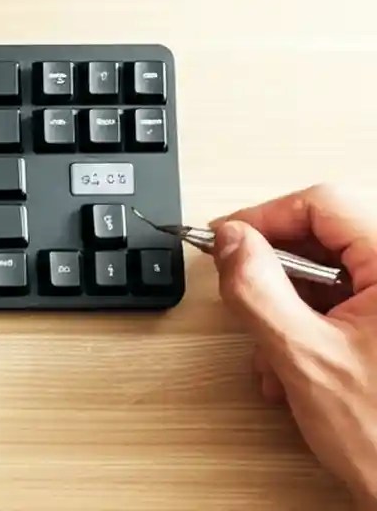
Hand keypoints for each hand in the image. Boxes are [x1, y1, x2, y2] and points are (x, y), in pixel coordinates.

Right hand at [212, 185, 376, 507]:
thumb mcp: (302, 356)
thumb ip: (258, 288)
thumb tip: (230, 240)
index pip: (322, 205)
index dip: (265, 217)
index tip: (225, 240)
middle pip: (326, 238)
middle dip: (275, 274)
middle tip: (243, 296)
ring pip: (332, 275)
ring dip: (288, 310)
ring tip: (272, 354)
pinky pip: (347, 304)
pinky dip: (311, 328)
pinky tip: (295, 368)